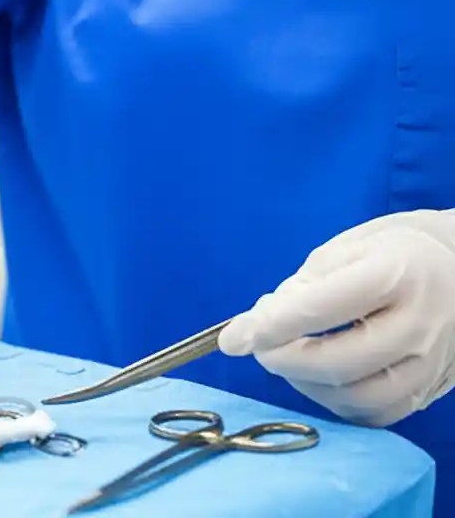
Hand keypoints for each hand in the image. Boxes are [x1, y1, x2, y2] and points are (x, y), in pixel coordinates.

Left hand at [219, 210, 454, 426]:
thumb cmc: (396, 251)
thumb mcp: (345, 249)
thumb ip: (301, 287)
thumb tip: (257, 325)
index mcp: (395, 274)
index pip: (320, 310)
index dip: (269, 328)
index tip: (234, 338)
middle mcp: (419, 324)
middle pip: (337, 363)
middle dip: (282, 361)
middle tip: (258, 348)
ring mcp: (430, 362)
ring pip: (355, 397)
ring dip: (306, 385)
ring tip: (288, 359)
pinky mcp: (431, 389)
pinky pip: (375, 414)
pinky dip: (336, 403)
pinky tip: (319, 379)